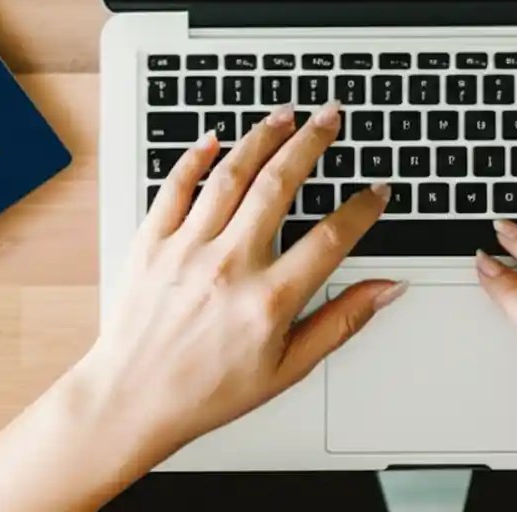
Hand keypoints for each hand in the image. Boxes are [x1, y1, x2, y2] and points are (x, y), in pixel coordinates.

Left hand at [70, 102, 405, 475]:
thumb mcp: (288, 368)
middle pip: (280, 184)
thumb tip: (385, 289)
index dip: (361, 209)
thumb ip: (341, 322)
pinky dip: (195, 158)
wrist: (131, 401)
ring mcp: (186, 249)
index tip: (377, 191)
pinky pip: (175, 187)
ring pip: (230, 174)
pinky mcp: (151, 243)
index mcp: (267, 299)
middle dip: (312, 142)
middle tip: (331, 116)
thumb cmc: (206, 391)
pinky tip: (215, 138)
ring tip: (285, 114)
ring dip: (262, 137)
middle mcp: (228, 266)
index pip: (330, 238)